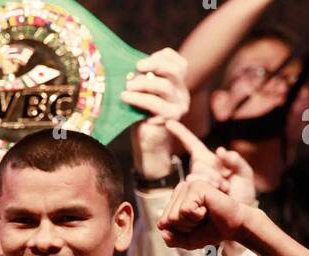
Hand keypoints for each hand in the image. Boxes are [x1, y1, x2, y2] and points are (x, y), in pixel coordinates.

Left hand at [125, 48, 190, 179]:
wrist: (148, 145)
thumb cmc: (142, 116)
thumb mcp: (145, 92)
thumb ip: (146, 78)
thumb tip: (133, 64)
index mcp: (179, 85)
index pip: (180, 63)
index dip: (164, 56)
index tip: (144, 61)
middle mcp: (183, 94)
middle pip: (176, 70)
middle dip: (155, 64)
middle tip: (137, 66)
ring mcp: (179, 106)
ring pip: (164, 86)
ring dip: (143, 83)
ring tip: (128, 86)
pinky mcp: (171, 118)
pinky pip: (155, 103)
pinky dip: (138, 98)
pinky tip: (125, 97)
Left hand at [157, 178, 245, 251]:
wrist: (233, 227)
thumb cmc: (211, 230)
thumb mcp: (187, 241)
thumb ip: (172, 240)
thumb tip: (162, 232)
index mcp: (175, 200)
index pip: (162, 223)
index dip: (178, 232)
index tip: (194, 226)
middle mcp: (180, 190)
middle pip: (166, 220)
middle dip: (184, 228)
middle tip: (200, 221)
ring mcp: (188, 186)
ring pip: (174, 216)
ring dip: (191, 223)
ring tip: (204, 215)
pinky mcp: (197, 186)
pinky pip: (184, 211)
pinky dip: (196, 217)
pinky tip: (206, 210)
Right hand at [165, 123, 256, 205]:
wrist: (237, 218)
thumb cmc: (242, 195)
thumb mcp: (245, 176)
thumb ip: (237, 161)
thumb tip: (220, 151)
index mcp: (209, 162)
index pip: (192, 144)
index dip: (181, 133)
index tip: (169, 123)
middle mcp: (198, 172)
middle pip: (198, 165)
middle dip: (211, 173)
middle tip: (225, 184)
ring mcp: (193, 186)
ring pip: (194, 179)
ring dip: (209, 184)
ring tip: (223, 191)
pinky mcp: (190, 199)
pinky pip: (190, 193)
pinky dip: (202, 195)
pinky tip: (211, 200)